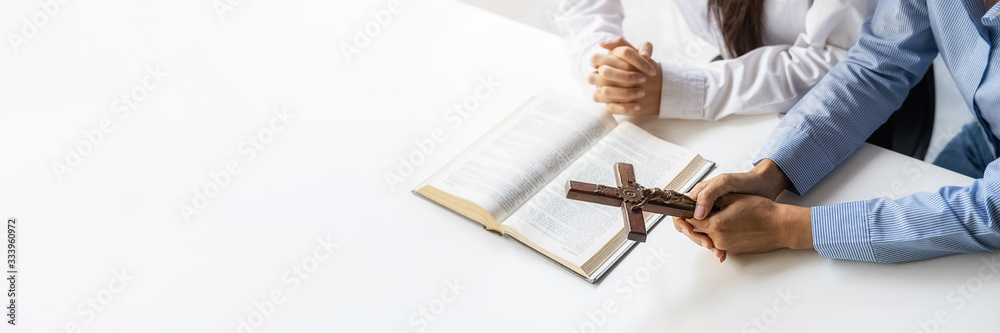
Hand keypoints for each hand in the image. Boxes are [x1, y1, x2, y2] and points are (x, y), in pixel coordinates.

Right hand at [588, 37, 661, 114]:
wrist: (648, 84)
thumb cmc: (642, 66)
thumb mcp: (645, 53)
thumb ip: (645, 47)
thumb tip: (643, 54)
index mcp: (605, 58)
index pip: (611, 54)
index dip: (633, 60)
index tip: (650, 69)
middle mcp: (599, 74)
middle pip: (604, 71)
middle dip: (626, 76)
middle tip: (643, 79)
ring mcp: (601, 90)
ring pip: (605, 91)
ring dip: (625, 92)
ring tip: (642, 92)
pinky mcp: (607, 104)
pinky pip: (610, 108)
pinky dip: (625, 108)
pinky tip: (638, 106)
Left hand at [674, 159, 791, 261]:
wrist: (781, 227)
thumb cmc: (761, 210)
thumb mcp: (732, 198)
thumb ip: (711, 202)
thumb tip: (696, 205)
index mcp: (715, 224)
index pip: (688, 220)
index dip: (683, 213)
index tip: (683, 208)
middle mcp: (718, 239)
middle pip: (694, 231)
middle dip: (693, 221)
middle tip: (696, 211)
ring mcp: (725, 247)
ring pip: (706, 237)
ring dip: (706, 227)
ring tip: (715, 214)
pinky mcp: (733, 250)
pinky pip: (718, 242)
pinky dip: (717, 234)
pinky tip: (726, 224)